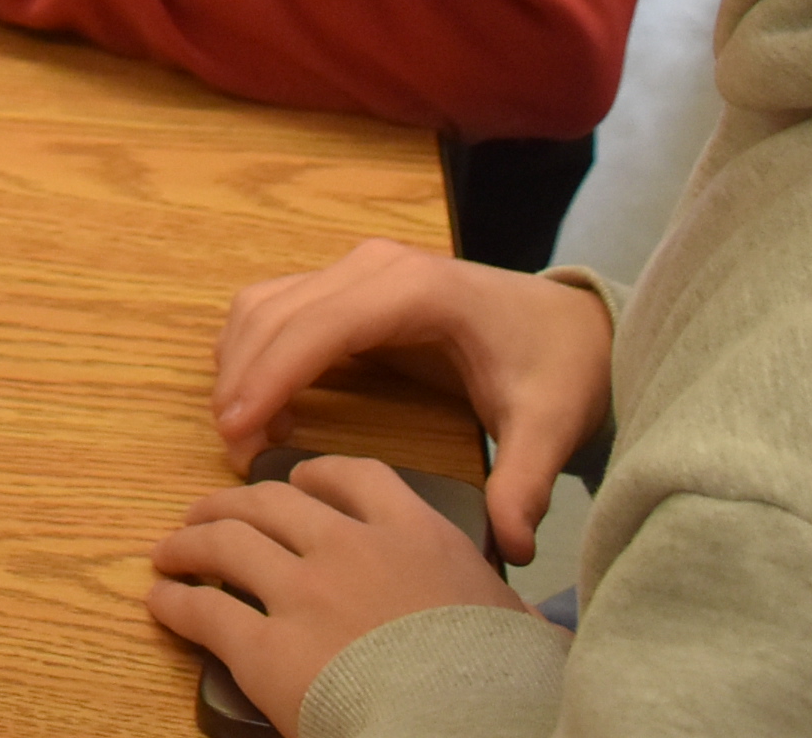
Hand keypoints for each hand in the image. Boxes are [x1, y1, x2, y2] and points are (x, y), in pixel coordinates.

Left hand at [150, 457, 534, 730]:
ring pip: (225, 543)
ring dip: (190, 544)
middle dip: (231, 503)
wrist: (465, 730)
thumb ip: (494, 604)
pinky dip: (175, 602)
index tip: (296, 480)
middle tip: (208, 514)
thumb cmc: (501, 687)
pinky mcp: (263, 647)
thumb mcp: (514, 625)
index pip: (355, 477)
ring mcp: (301, 593)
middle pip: (271, 502)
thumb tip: (533, 628)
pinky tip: (162, 603)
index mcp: (415, 534)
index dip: (315, 475)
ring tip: (171, 552)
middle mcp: (349, 547)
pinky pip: (204, 610)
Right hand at [209, 239, 610, 564]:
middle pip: (276, 311)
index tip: (237, 429)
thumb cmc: (558, 367)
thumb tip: (509, 546)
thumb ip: (526, 483)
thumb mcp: (550, 426)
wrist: (573, 326)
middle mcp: (375, 266)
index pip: (319, 325)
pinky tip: (273, 411)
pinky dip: (257, 356)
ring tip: (250, 438)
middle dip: (243, 380)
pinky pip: (278, 310)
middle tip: (238, 453)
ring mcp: (357, 270)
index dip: (270, 374)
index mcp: (418, 290)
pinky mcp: (349, 288)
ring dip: (241, 366)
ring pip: (263, 305)